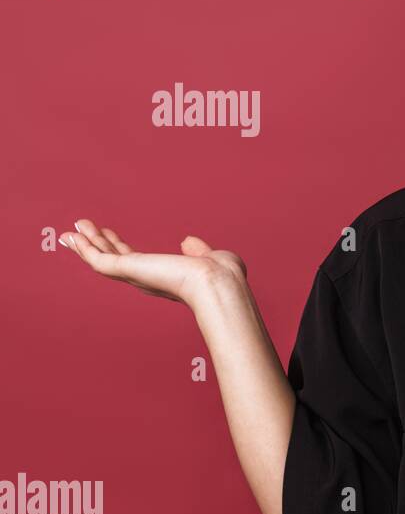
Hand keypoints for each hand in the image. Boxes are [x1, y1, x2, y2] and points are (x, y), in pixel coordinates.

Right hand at [59, 218, 247, 307]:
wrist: (218, 283)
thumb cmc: (223, 277)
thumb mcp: (210, 258)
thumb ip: (198, 250)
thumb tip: (188, 241)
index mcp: (164, 276)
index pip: (136, 261)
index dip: (119, 248)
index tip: (108, 235)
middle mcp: (147, 279)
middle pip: (114, 260)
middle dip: (97, 246)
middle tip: (79, 232)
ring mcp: (136, 275)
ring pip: (103, 260)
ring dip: (86, 244)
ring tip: (71, 230)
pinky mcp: (128, 270)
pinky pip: (100, 260)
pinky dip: (85, 248)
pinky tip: (74, 236)